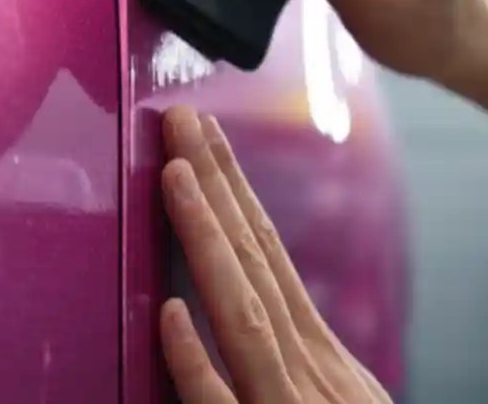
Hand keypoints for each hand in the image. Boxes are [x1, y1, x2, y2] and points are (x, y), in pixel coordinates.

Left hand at [159, 106, 393, 403]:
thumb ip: (296, 364)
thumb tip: (258, 319)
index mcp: (317, 354)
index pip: (269, 257)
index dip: (235, 193)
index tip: (206, 137)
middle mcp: (306, 369)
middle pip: (256, 263)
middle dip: (216, 185)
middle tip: (180, 119)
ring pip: (244, 316)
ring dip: (208, 240)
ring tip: (175, 174)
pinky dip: (197, 360)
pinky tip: (171, 314)